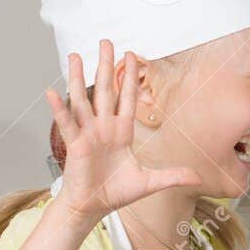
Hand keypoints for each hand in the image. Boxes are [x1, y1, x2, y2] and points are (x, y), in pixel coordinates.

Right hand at [45, 40, 201, 226]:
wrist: (93, 208)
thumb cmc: (115, 193)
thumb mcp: (150, 182)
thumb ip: (173, 176)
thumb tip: (197, 177)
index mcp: (122, 132)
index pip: (128, 98)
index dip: (130, 78)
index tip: (131, 56)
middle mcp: (104, 128)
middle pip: (105, 90)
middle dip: (106, 66)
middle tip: (105, 42)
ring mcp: (88, 134)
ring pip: (82, 100)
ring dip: (77, 78)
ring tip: (73, 56)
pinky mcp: (75, 145)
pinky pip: (68, 124)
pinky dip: (59, 108)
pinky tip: (52, 92)